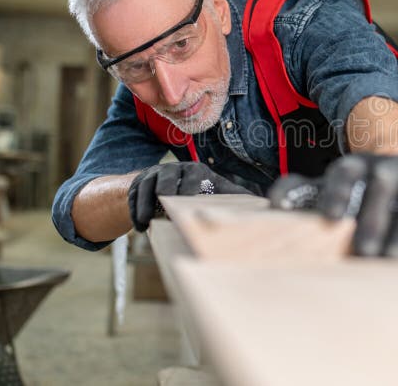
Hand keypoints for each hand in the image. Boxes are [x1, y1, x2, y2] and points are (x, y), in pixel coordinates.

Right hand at [128, 161, 251, 230]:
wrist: (167, 185)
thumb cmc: (198, 191)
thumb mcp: (216, 191)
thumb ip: (235, 197)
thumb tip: (264, 204)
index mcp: (195, 171)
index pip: (193, 175)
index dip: (190, 187)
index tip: (187, 201)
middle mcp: (173, 169)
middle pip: (166, 176)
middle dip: (165, 192)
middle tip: (166, 210)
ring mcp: (153, 175)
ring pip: (146, 186)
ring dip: (145, 205)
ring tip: (146, 222)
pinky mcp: (137, 184)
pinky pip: (133, 195)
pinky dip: (135, 211)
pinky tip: (140, 227)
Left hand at [268, 153, 397, 257]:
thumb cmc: (362, 189)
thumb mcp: (333, 185)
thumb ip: (301, 192)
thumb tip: (275, 203)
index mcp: (359, 164)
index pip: (345, 171)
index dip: (336, 191)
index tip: (329, 217)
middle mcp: (391, 168)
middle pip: (382, 187)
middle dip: (374, 218)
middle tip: (364, 251)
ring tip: (395, 259)